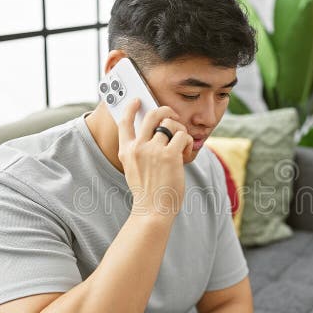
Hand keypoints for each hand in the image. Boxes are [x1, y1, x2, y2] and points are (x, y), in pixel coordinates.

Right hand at [117, 98, 193, 219]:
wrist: (152, 211)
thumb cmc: (147, 193)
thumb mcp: (134, 170)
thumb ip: (138, 152)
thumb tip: (153, 135)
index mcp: (126, 151)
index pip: (125, 122)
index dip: (131, 108)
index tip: (137, 101)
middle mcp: (138, 147)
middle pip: (152, 115)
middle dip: (166, 111)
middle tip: (174, 116)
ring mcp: (153, 150)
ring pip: (171, 124)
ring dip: (180, 131)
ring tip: (181, 145)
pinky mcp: (170, 156)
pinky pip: (182, 136)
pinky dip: (187, 142)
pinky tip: (185, 154)